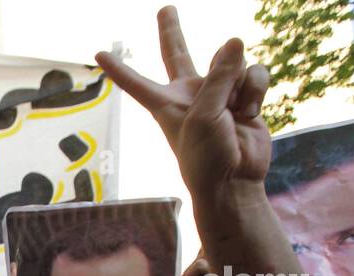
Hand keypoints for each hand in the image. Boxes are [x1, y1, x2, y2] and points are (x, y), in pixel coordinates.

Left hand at [95, 6, 270, 197]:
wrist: (234, 180)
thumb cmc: (206, 156)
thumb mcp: (203, 115)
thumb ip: (219, 76)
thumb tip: (236, 41)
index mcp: (165, 103)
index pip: (136, 82)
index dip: (119, 69)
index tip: (98, 54)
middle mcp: (189, 93)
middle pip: (177, 53)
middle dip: (171, 30)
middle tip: (165, 9)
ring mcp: (218, 92)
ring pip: (232, 63)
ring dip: (238, 83)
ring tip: (235, 113)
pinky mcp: (244, 96)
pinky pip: (254, 73)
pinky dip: (255, 90)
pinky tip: (250, 112)